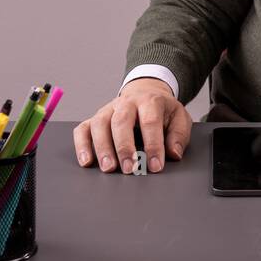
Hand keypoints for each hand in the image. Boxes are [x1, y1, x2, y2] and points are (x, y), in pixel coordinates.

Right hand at [73, 78, 191, 173]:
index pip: (150, 121)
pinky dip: (82, 145)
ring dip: (102, 148)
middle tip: (130, 169)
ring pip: (99, 124)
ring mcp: (108, 110)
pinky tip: (87, 161)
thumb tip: (173, 153)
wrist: (147, 92)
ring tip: (109, 168)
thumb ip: (179, 135)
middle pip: (121, 121)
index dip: (153, 145)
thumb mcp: (179, 117)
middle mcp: (126, 102)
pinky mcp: (95, 118)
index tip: (155, 166)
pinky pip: (83, 129)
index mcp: (150, 101)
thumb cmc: (163, 110)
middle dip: (124, 147)